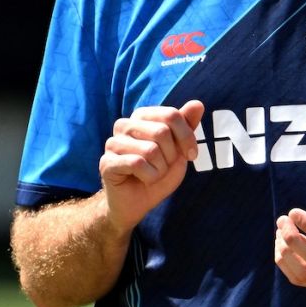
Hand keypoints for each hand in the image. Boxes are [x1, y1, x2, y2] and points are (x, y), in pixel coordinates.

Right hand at [98, 100, 203, 232]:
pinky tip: (144, 179)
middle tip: (164, 166)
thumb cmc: (159, 172)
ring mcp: (112, 143)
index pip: (171, 115)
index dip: (187, 137)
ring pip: (151, 150)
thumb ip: (187, 126)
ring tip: (152, 173)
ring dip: (160, 168)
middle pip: (162, 131)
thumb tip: (198, 103)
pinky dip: (149, 176)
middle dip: (171, 155)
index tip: (192, 154)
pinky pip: (137, 164)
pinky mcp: (107, 162)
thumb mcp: (179, 149)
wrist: (138, 203)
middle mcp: (124, 125)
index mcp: (142, 116)